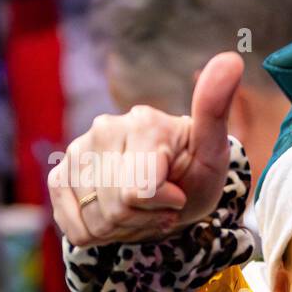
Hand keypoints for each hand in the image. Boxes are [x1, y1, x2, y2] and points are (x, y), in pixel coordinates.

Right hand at [48, 51, 242, 247]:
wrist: (172, 192)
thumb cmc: (196, 172)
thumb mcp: (214, 151)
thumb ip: (216, 110)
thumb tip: (231, 58)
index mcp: (142, 121)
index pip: (141, 189)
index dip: (167, 204)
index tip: (179, 193)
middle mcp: (104, 129)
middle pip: (118, 208)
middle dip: (146, 219)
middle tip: (161, 205)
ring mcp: (77, 152)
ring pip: (96, 221)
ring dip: (125, 228)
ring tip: (141, 209)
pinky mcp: (60, 177)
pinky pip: (76, 227)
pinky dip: (100, 233)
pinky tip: (118, 215)